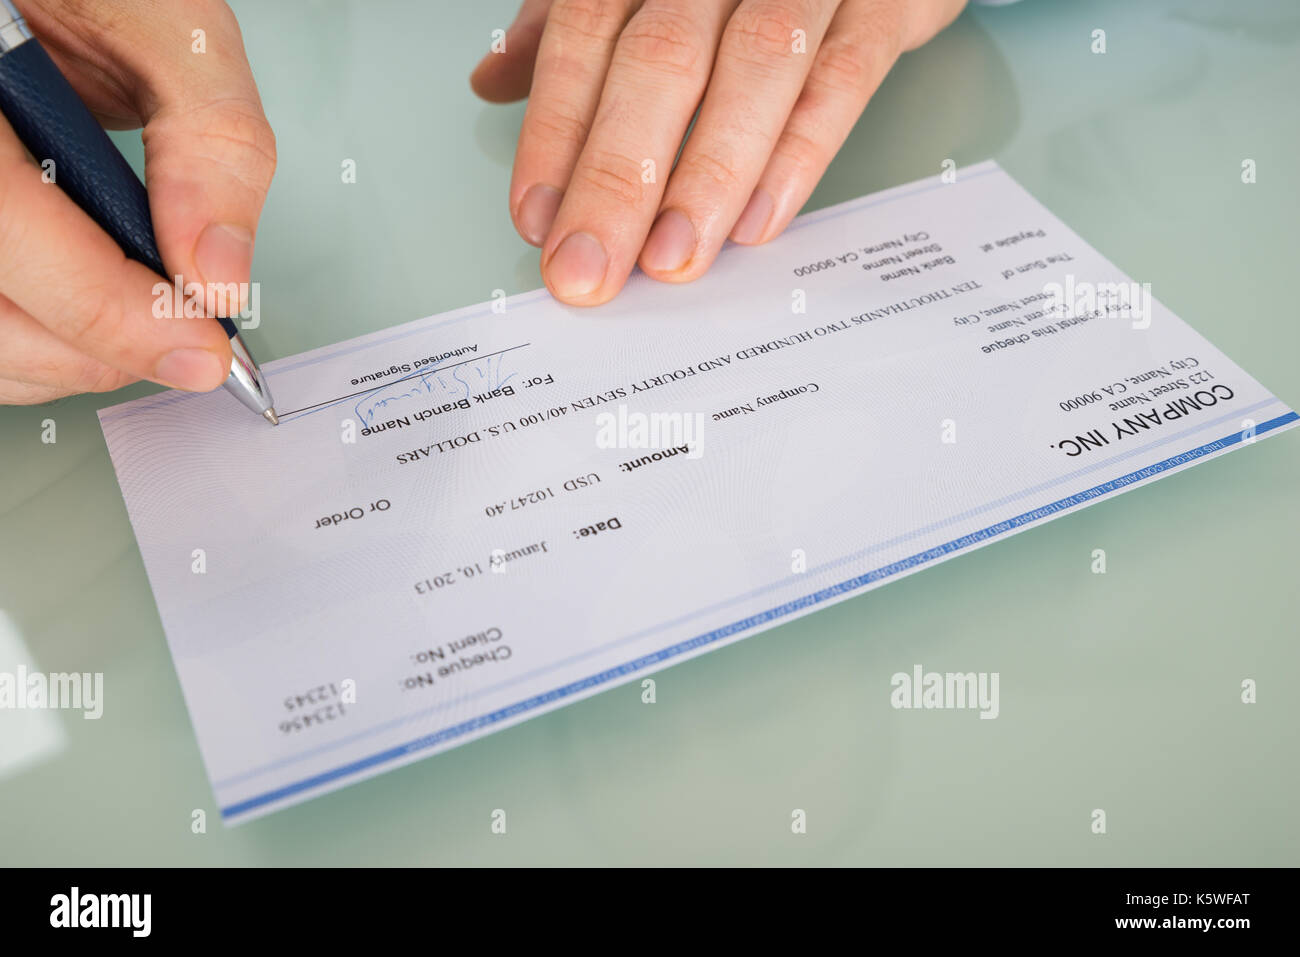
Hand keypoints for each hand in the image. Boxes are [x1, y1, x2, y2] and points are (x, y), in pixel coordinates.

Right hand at [0, 0, 274, 403]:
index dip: (110, 310)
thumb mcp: (172, 29)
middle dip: (97, 343)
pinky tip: (92, 308)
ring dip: (66, 354)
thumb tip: (219, 278)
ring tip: (141, 314)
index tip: (199, 348)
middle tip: (183, 333)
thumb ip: (211, 142)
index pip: (9, 228)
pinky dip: (38, 340)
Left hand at [472, 0, 965, 305]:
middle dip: (617, 176)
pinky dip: (802, 153)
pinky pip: (846, 76)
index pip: (587, 31)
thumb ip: (574, 27)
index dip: (557, 128)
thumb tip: (493, 82)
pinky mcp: (887, 1)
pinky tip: (759, 221)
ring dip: (707, 175)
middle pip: (659, 60)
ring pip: (754, 66)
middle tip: (590, 269)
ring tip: (672, 260)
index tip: (538, 220)